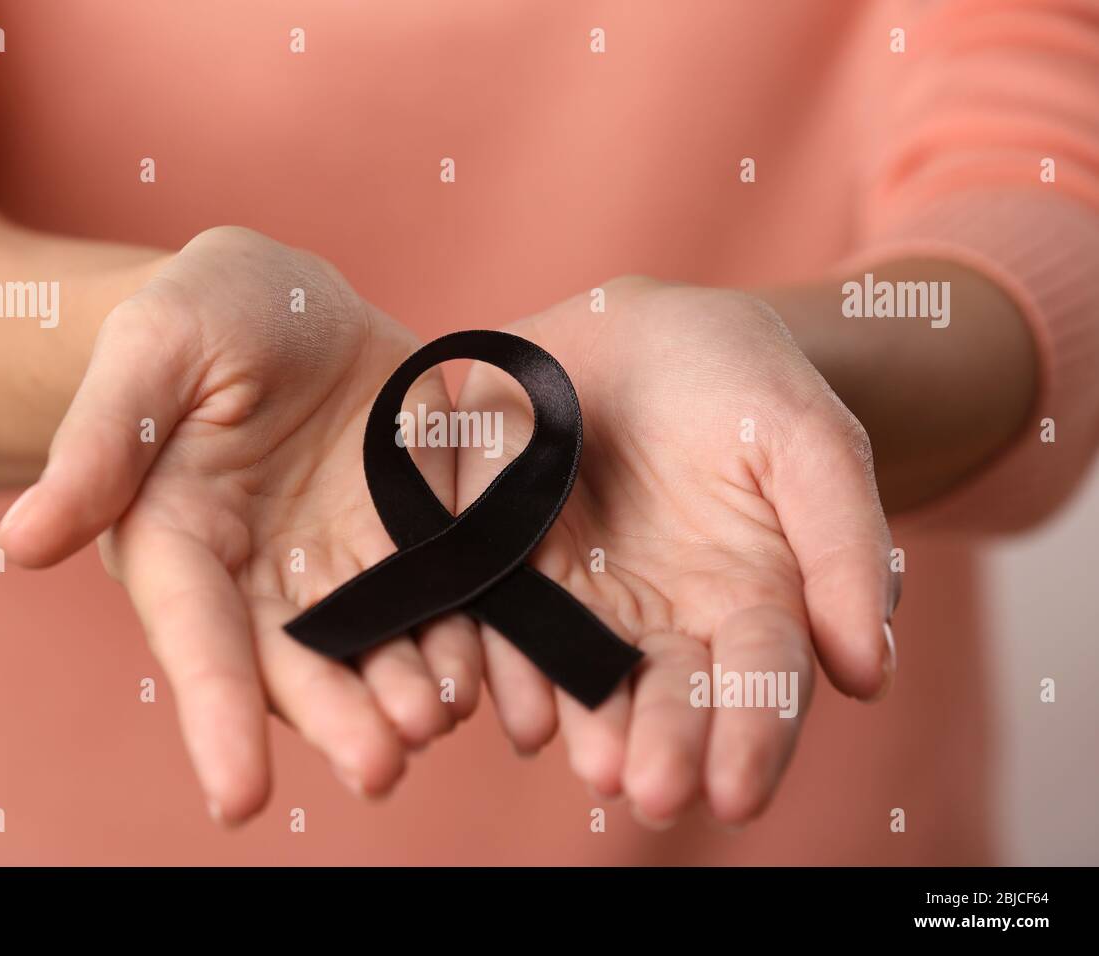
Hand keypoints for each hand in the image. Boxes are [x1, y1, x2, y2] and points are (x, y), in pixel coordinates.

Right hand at [0, 227, 479, 822]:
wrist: (287, 302)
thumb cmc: (200, 313)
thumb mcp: (150, 351)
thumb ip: (100, 443)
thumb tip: (22, 544)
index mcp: (181, 542)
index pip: (196, 638)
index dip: (215, 714)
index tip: (238, 798)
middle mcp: (261, 576)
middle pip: (297, 663)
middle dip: (337, 718)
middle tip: (379, 768)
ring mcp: (342, 560)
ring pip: (376, 644)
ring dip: (406, 692)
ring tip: (439, 718)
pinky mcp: (411, 533)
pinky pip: (442, 594)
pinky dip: (465, 633)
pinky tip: (490, 666)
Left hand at [456, 277, 895, 826]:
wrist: (647, 327)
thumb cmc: (743, 383)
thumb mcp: (811, 442)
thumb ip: (844, 546)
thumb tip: (869, 673)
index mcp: (751, 599)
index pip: (758, 680)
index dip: (751, 737)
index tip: (736, 793)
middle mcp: (663, 617)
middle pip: (666, 695)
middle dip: (662, 746)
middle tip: (652, 791)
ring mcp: (582, 596)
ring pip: (580, 672)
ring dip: (581, 719)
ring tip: (587, 760)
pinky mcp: (510, 562)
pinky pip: (503, 617)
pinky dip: (508, 663)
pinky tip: (514, 706)